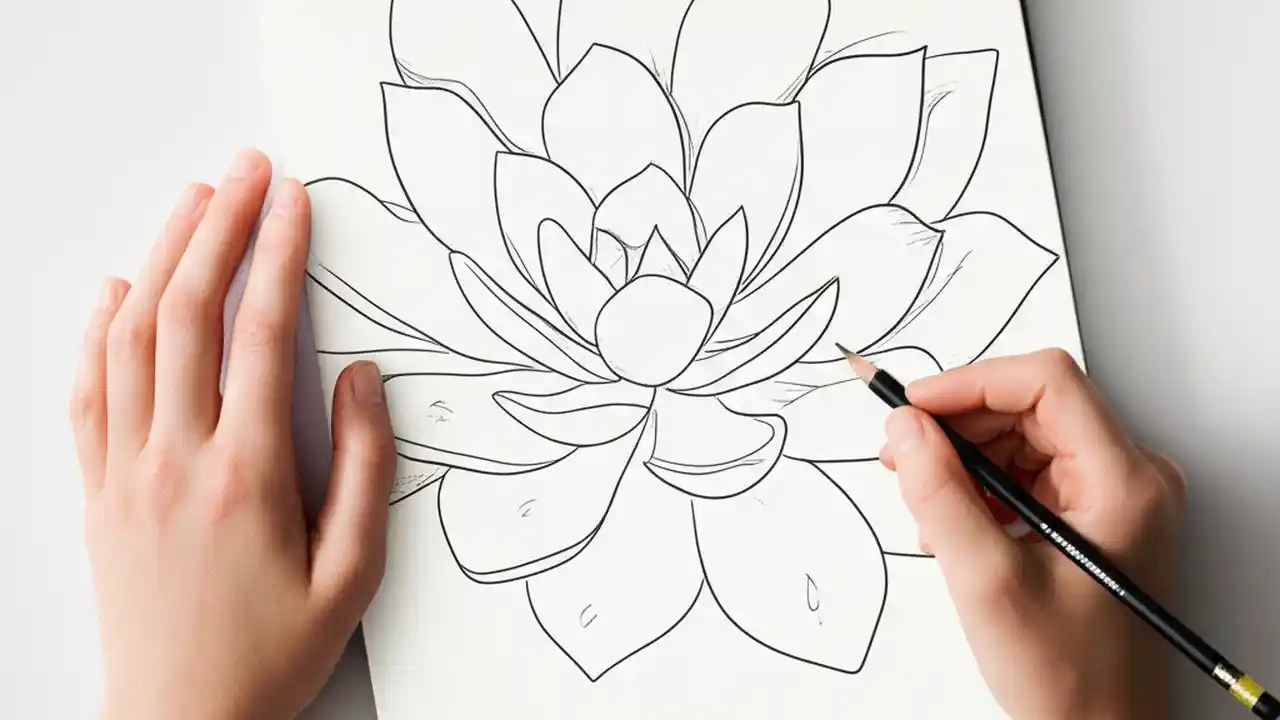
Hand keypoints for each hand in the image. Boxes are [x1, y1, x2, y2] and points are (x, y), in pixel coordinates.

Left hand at [69, 150, 395, 719]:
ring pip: (130, 339)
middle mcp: (175, 460)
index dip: (278, 255)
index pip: (262, 335)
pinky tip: (112, 292)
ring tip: (191, 204)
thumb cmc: (273, 655)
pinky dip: (94, 332)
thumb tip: (364, 379)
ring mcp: (125, 472)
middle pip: (188, 315)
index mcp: (245, 476)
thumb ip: (364, 470)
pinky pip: (85, 393)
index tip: (294, 201)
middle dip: (217, 229)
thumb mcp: (352, 574)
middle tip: (244, 171)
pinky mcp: (98, 493)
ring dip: (160, 261)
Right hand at [879, 349, 1184, 719]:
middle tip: (901, 453)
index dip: (970, 384)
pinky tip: (953, 522)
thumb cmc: (1069, 675)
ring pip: (1022, 435)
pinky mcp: (1091, 512)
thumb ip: (940, 494)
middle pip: (1029, 406)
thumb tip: (906, 428)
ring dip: (963, 457)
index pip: (1045, 383)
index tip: (914, 407)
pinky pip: (1026, 469)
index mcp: (1125, 482)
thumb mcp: (988, 580)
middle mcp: (1129, 476)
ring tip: (925, 502)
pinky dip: (980, 484)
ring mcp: (1112, 494)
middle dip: (957, 424)